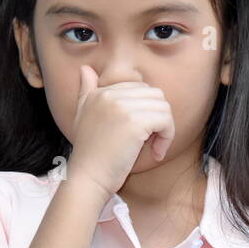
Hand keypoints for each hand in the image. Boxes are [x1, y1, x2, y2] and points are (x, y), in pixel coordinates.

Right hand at [65, 65, 176, 198]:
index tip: (142, 134)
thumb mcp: (82, 117)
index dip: (148, 111)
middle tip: (152, 141)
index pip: (141, 89)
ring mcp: (121, 107)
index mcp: (100, 92)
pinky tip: (156, 153)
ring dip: (165, 129)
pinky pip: (165, 121)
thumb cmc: (90, 154)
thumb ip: (86, 91)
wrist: (87, 178)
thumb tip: (86, 68)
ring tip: (154, 148)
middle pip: (155, 95)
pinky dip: (167, 138)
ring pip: (163, 107)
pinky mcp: (133, 122)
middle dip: (159, 118)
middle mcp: (110, 94)